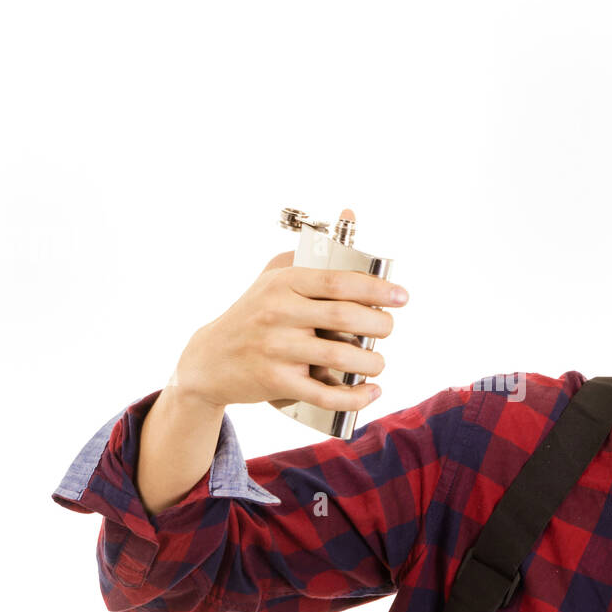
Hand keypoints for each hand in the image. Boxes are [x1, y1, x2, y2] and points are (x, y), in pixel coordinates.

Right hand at [171, 208, 407, 411]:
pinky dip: (355, 397)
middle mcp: (279, 313)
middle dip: (380, 325)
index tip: (401, 297)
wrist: (209, 359)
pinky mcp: (276, 382)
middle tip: (388, 329)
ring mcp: (276, 349)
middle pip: (345, 318)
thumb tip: (350, 214)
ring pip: (340, 356)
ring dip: (372, 363)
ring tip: (378, 362)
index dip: (377, 289)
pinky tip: (371, 392)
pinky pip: (324, 394)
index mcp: (284, 283)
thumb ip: (311, 251)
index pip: (339, 281)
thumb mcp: (274, 276)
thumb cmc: (253, 313)